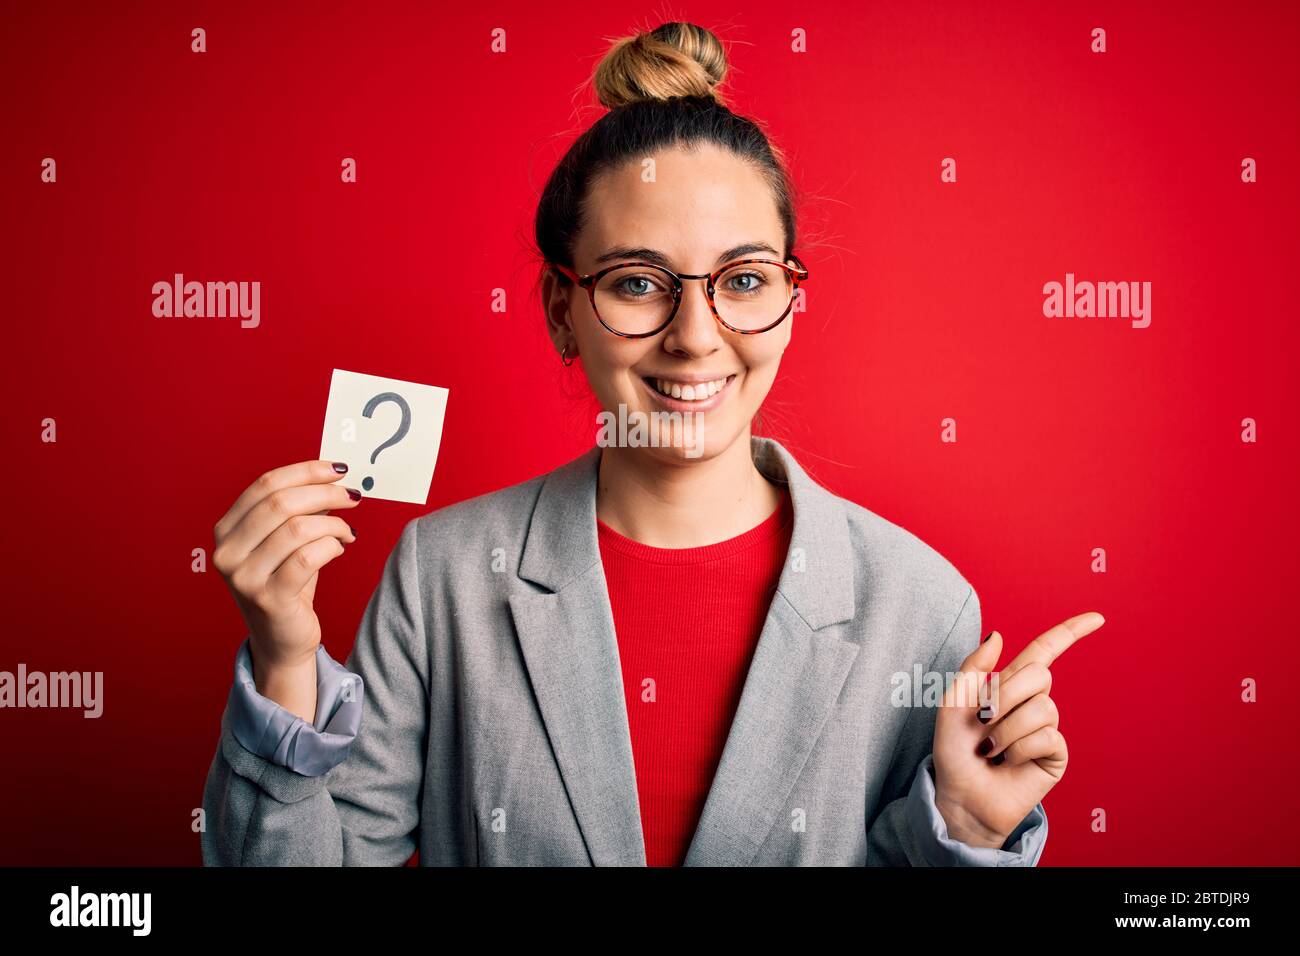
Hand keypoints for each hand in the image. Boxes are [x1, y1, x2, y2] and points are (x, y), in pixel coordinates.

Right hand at [212, 460, 361, 716]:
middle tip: (352, 497)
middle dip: (325, 494)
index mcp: (227, 530)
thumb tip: (330, 476)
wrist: (282, 640)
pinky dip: (331, 546)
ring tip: (347, 531)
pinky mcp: (269, 598)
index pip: (265, 485)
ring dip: (333, 524)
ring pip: (298, 529)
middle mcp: (228, 552)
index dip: (305, 471)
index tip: (337, 469)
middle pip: (281, 502)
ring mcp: (244, 577)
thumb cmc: (287, 583)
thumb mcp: (284, 541)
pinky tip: (339, 549)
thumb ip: (297, 509)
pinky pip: (308, 558)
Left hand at [931, 611, 1104, 848]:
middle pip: (1040, 673)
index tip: (1098, 618)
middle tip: (981, 722)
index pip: (1045, 651)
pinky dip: (1019, 748)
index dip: (1070, 632)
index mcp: (1008, 684)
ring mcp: (1046, 728)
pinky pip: (1047, 736)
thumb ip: (973, 667)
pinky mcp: (1055, 754)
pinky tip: (1007, 761)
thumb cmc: (954, 751)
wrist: (960, 795)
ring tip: (990, 749)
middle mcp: (1032, 702)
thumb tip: (999, 635)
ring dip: (1007, 728)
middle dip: (1004, 695)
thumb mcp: (952, 703)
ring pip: (1042, 707)